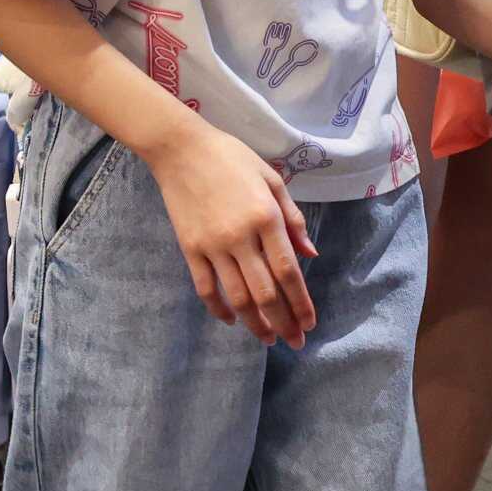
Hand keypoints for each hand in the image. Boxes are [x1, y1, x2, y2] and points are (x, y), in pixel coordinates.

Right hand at [148, 124, 316, 344]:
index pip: (288, 272)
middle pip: (266, 292)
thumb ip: (293, 219)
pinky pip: (205, 287)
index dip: (301, 303)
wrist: (181, 148)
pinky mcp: (189, 248)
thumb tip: (311, 254)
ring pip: (237, 297)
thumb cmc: (232, 157)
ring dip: (255, 323)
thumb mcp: (272, 179)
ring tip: (268, 339)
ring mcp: (212, 245)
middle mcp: (241, 236)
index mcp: (266, 217)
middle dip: (283, 322)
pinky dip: (219, 309)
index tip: (310, 323)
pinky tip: (232, 320)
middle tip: (294, 342)